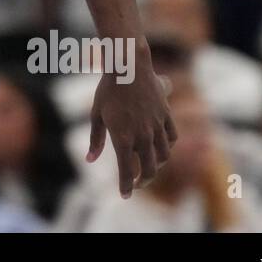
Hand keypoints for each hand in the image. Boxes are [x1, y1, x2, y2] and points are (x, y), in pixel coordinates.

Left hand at [87, 50, 176, 198]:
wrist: (128, 67)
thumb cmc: (108, 90)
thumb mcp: (97, 115)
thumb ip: (96, 140)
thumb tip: (90, 160)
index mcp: (123, 138)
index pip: (127, 172)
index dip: (126, 186)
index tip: (125, 195)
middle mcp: (143, 136)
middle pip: (149, 169)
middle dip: (143, 181)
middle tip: (136, 184)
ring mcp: (157, 127)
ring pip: (163, 157)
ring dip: (156, 167)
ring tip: (148, 168)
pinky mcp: (166, 116)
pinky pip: (171, 139)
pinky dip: (167, 148)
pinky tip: (160, 149)